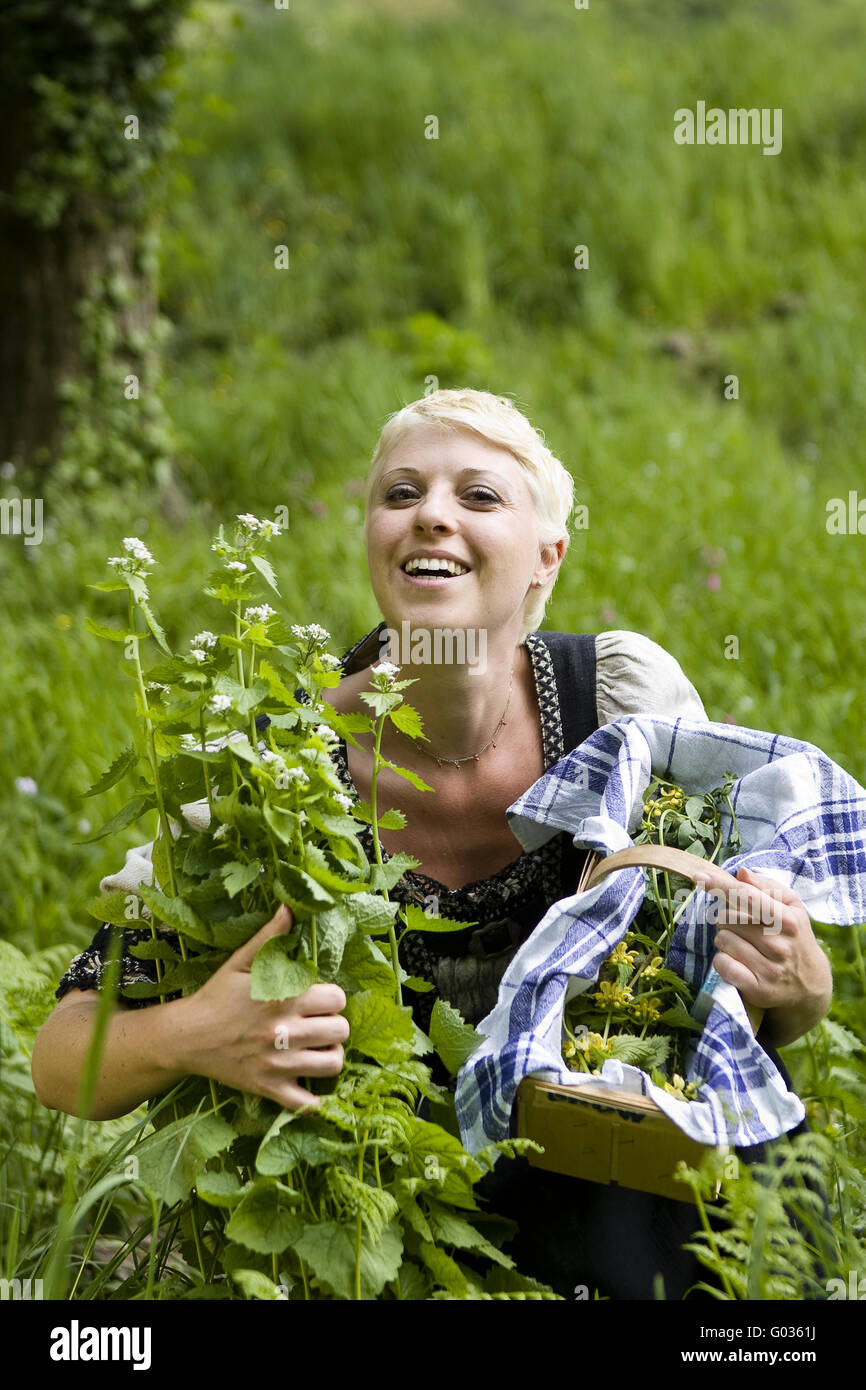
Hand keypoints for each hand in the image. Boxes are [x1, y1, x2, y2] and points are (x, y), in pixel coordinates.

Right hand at [174, 905, 349, 1108]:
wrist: (185, 1037)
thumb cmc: (215, 997)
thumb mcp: (240, 963)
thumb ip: (270, 937)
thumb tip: (290, 908)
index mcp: (282, 997)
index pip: (337, 998)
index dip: (333, 998)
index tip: (320, 1000)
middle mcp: (284, 1030)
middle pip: (341, 1030)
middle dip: (335, 1025)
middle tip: (320, 1024)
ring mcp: (278, 1063)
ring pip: (333, 1063)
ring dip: (331, 1055)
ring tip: (319, 1048)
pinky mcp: (268, 1088)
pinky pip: (307, 1104)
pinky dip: (315, 1100)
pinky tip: (309, 1082)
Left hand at [693, 865, 832, 1046]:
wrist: (810, 983)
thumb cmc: (794, 936)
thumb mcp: (791, 907)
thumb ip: (767, 887)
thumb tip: (741, 873)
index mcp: (788, 920)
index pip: (748, 897)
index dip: (721, 885)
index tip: (699, 876)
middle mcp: (779, 945)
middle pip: (727, 918)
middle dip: (727, 918)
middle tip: (742, 926)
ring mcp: (769, 969)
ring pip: (722, 940)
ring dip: (726, 939)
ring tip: (743, 944)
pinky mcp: (757, 989)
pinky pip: (722, 964)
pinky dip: (723, 960)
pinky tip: (737, 961)